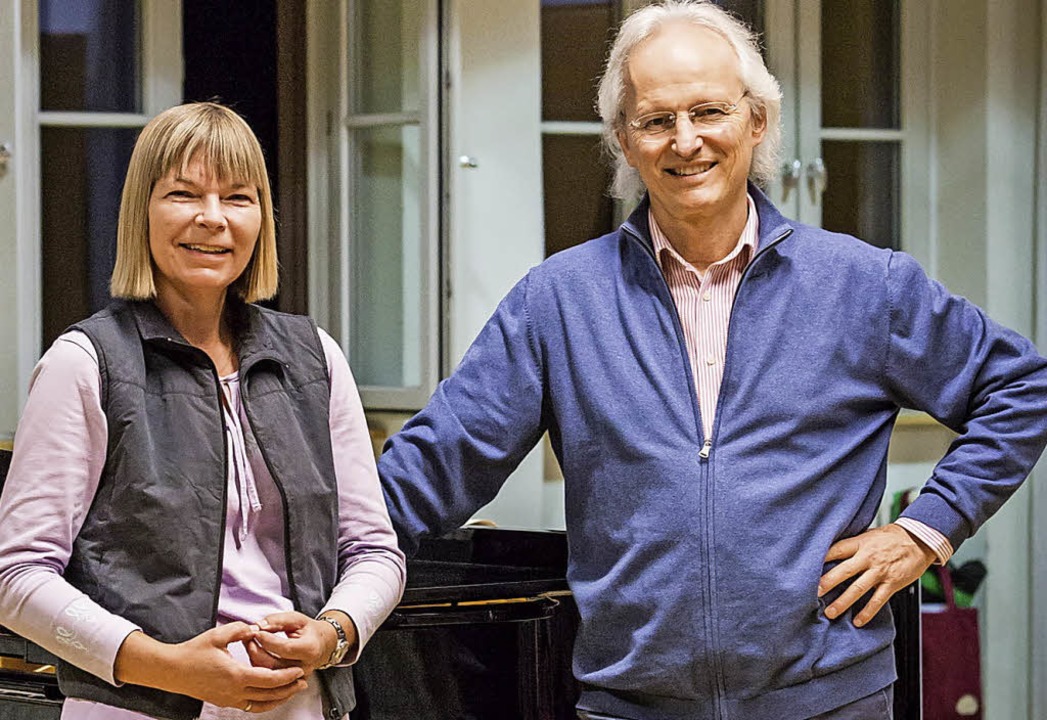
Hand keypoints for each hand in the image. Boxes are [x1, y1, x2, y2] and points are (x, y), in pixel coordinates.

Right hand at [115, 622, 307, 712]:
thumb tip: (256, 629)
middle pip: (268, 695)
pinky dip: (263, 703)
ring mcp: (228, 699)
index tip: (299, 671)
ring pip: (260, 705)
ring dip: (278, 699)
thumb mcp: (218, 635)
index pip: (269, 679)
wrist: (172, 670)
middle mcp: (234, 691)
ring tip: (291, 691)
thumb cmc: (194, 651)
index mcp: (236, 675)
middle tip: (303, 682)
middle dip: (288, 689)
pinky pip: (248, 707)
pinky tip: (269, 696)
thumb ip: (240, 629)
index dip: (287, 677)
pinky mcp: (223, 701)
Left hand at [249, 610, 357, 676]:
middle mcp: (304, 667)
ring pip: (267, 673)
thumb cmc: (308, 630)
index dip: (268, 640)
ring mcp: (296, 679)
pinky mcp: (287, 685)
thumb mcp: (297, 619)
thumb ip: (278, 620)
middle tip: (248, 637)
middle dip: (256, 649)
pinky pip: (267, 680)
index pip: (285, 648)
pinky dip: (257, 667)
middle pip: (273, 664)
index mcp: (310, 649)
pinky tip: (254, 653)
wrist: (322, 645)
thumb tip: (257, 626)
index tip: (256, 631)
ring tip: (249, 643)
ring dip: (253, 658)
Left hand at [818, 523, 935, 626]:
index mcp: (860, 543)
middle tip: (814, 593)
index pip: (836, 550)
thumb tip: (830, 552)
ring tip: (830, 612)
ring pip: (858, 589)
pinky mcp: (892, 583)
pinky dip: (867, 612)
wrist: (919, 540)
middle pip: (843, 571)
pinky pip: (877, 600)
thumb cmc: (891, 537)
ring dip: (843, 602)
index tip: (807, 568)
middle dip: (827, 583)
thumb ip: (852, 544)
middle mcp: (868, 557)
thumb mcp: (869, 535)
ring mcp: (880, 571)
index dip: (821, 559)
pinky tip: (858, 621)